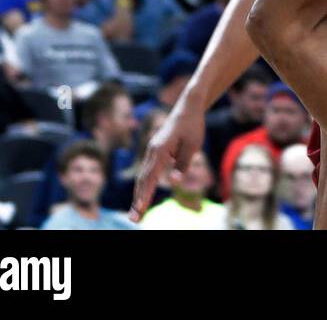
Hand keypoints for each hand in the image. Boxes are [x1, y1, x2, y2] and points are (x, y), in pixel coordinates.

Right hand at [129, 93, 205, 221]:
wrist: (189, 106)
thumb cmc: (193, 125)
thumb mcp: (193, 145)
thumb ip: (183, 164)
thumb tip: (174, 182)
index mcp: (160, 150)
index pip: (150, 177)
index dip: (144, 195)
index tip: (139, 210)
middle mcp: (153, 150)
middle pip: (143, 179)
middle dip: (138, 200)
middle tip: (134, 220)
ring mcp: (152, 149)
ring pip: (143, 175)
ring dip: (139, 194)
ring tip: (136, 212)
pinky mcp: (155, 149)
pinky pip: (147, 170)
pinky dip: (143, 184)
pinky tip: (142, 195)